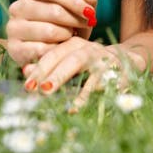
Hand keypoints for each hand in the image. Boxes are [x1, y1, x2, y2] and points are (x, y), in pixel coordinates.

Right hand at [6, 0, 98, 67]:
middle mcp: (17, 7)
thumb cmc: (67, 24)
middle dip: (75, 20)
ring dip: (67, 36)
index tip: (90, 12)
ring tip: (72, 37)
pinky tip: (61, 50)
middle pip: (53, 11)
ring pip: (48, 31)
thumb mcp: (79, 8)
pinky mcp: (14, 48)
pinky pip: (41, 50)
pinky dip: (56, 51)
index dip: (74, 0)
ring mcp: (13, 27)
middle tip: (87, 26)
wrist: (52, 52)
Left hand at [22, 40, 144, 107]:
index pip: (53, 55)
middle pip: (71, 60)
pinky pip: (107, 85)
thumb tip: (25, 73)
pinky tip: (83, 108)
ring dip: (79, 90)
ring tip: (66, 105)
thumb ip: (48, 66)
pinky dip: (96, 97)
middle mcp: (89, 50)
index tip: (28, 86)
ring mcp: (106, 61)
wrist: (127, 59)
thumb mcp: (68, 61)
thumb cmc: (89, 63)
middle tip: (42, 90)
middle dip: (56, 76)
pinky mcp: (120, 74)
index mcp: (74, 44)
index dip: (40, 69)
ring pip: (91, 73)